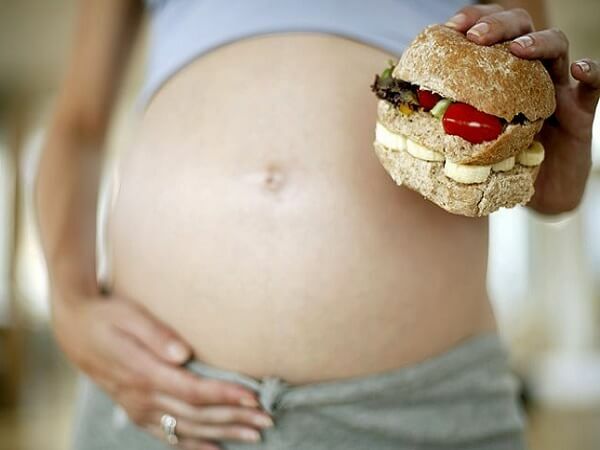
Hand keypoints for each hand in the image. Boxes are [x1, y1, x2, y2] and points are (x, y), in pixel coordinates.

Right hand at [51, 294, 272, 449]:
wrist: (74, 327)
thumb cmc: (108, 315)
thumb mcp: (130, 316)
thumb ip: (157, 335)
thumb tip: (184, 353)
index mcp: (145, 373)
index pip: (194, 391)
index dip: (225, 395)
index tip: (254, 397)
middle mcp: (143, 397)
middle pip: (196, 414)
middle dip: (234, 418)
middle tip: (267, 420)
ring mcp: (138, 408)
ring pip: (186, 428)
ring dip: (222, 433)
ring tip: (253, 435)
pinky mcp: (135, 410)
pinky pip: (166, 435)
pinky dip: (191, 445)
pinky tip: (213, 449)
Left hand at [445, 4, 599, 213]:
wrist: (540, 192)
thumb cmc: (501, 163)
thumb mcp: (467, 142)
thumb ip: (440, 129)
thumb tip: (391, 130)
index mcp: (500, 75)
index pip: (489, 33)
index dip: (473, 21)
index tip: (450, 27)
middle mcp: (529, 73)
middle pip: (521, 29)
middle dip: (499, 25)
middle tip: (476, 37)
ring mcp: (557, 89)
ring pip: (557, 47)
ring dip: (538, 43)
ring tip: (517, 50)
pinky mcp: (581, 111)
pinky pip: (594, 85)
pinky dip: (592, 71)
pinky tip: (579, 69)